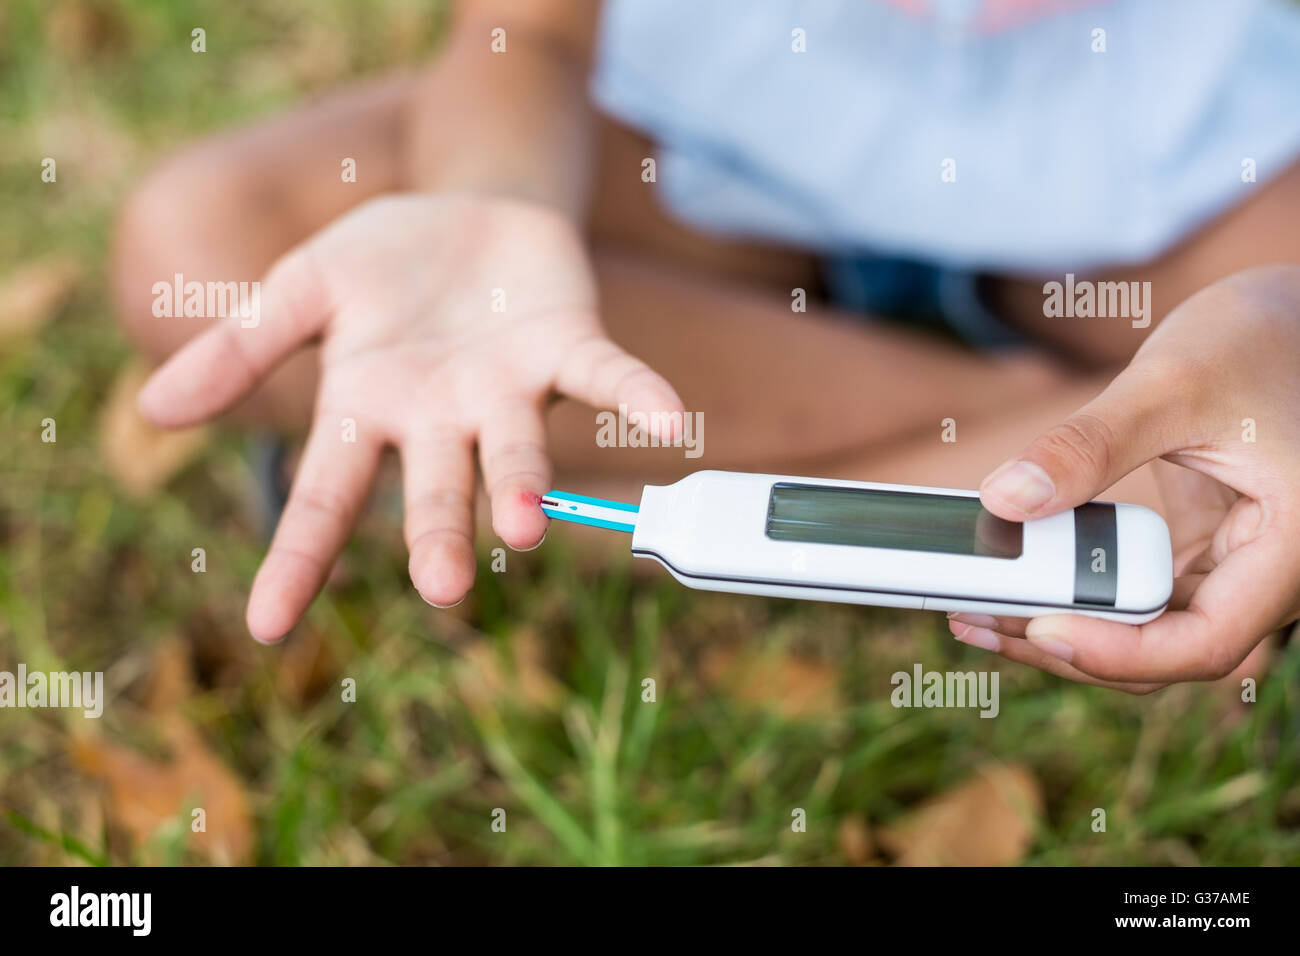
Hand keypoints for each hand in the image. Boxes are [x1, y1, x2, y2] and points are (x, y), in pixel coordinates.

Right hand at [139, 193, 682, 641]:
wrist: (470, 205)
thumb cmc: (385, 265)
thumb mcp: (303, 290)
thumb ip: (241, 349)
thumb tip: (153, 411)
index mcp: (369, 409)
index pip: (324, 495)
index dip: (298, 559)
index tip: (268, 628)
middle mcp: (441, 418)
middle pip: (435, 489)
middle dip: (438, 534)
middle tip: (445, 586)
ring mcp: (507, 389)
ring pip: (516, 451)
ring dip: (524, 486)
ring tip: (525, 525)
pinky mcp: (567, 346)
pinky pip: (604, 379)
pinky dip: (635, 399)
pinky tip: (665, 422)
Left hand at [951, 265, 1299, 690]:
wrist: (1292, 319)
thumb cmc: (1258, 338)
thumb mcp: (1171, 381)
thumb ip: (1089, 445)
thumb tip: (1005, 500)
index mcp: (1297, 546)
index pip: (1208, 642)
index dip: (1121, 652)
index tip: (1041, 628)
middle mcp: (1274, 574)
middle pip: (1169, 652)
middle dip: (1071, 647)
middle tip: (976, 619)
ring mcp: (1239, 569)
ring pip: (1153, 633)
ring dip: (1069, 627)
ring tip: (977, 610)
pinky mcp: (1207, 552)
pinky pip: (1145, 595)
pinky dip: (1083, 594)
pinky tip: (1019, 577)